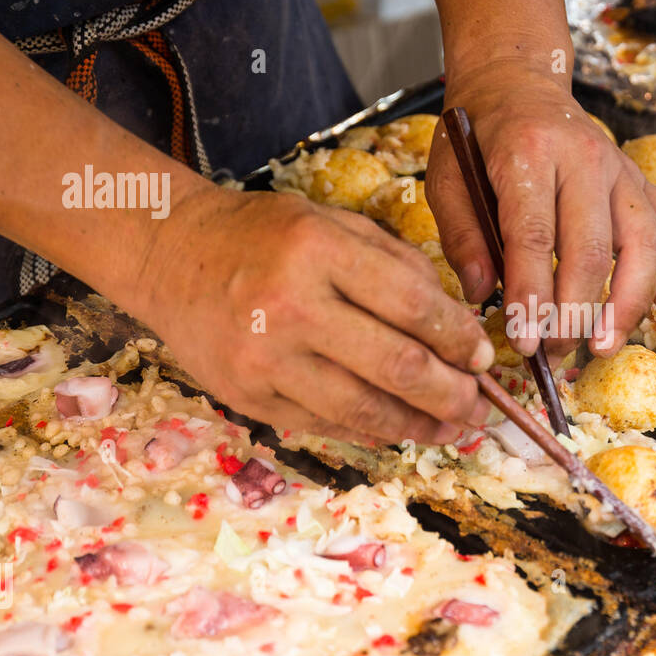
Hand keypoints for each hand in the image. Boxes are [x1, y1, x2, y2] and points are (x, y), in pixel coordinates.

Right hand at [138, 188, 493, 444]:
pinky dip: (370, 431)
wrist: (172, 255)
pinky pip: (325, 424)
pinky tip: (399, 429)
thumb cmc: (265, 236)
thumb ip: (399, 266)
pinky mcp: (249, 396)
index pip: (412, 304)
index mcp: (319, 250)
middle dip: (451, 393)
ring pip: (363, 408)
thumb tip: (458, 328)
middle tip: (479, 406)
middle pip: (395, 365)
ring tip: (450, 428)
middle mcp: (290, 306)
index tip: (484, 358)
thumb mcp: (335, 224)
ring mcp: (265, 358)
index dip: (459, 339)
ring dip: (418, 425)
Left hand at [426, 60, 655, 356]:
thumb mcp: (447, 177)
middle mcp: (584, 158)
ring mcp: (620, 170)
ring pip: (645, 243)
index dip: (532, 296)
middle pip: (593, 249)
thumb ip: (462, 236)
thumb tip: (483, 295)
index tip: (524, 340)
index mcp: (528, 154)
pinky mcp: (641, 181)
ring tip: (604, 344)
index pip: (534, 237)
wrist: (517, 82)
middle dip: (576, 313)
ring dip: (629, 303)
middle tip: (555, 353)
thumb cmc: (478, 136)